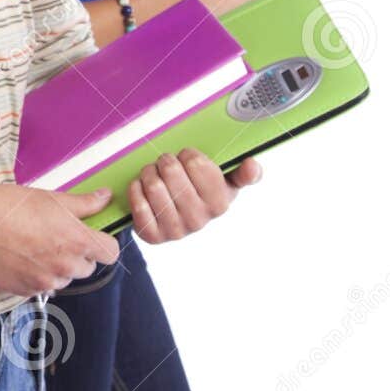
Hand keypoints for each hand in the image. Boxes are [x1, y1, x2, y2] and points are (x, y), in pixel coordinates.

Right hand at [0, 179, 119, 296]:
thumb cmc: (10, 206)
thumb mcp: (51, 198)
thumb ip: (84, 204)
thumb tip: (105, 198)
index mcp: (76, 241)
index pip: (111, 253)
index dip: (103, 243)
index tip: (91, 235)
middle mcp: (65, 266)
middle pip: (87, 267)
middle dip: (77, 254)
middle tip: (56, 236)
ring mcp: (45, 282)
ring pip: (64, 278)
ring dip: (56, 267)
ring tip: (34, 246)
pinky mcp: (26, 292)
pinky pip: (41, 286)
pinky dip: (36, 275)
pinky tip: (21, 256)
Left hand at [128, 148, 260, 242]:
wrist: (177, 220)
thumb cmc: (201, 194)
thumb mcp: (226, 183)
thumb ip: (243, 173)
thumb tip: (253, 166)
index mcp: (219, 204)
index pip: (196, 163)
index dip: (188, 155)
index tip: (188, 160)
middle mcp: (198, 220)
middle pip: (170, 170)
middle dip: (166, 161)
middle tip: (167, 165)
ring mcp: (175, 230)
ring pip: (152, 184)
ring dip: (149, 172)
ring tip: (155, 174)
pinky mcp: (152, 235)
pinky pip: (137, 203)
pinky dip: (136, 189)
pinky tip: (143, 188)